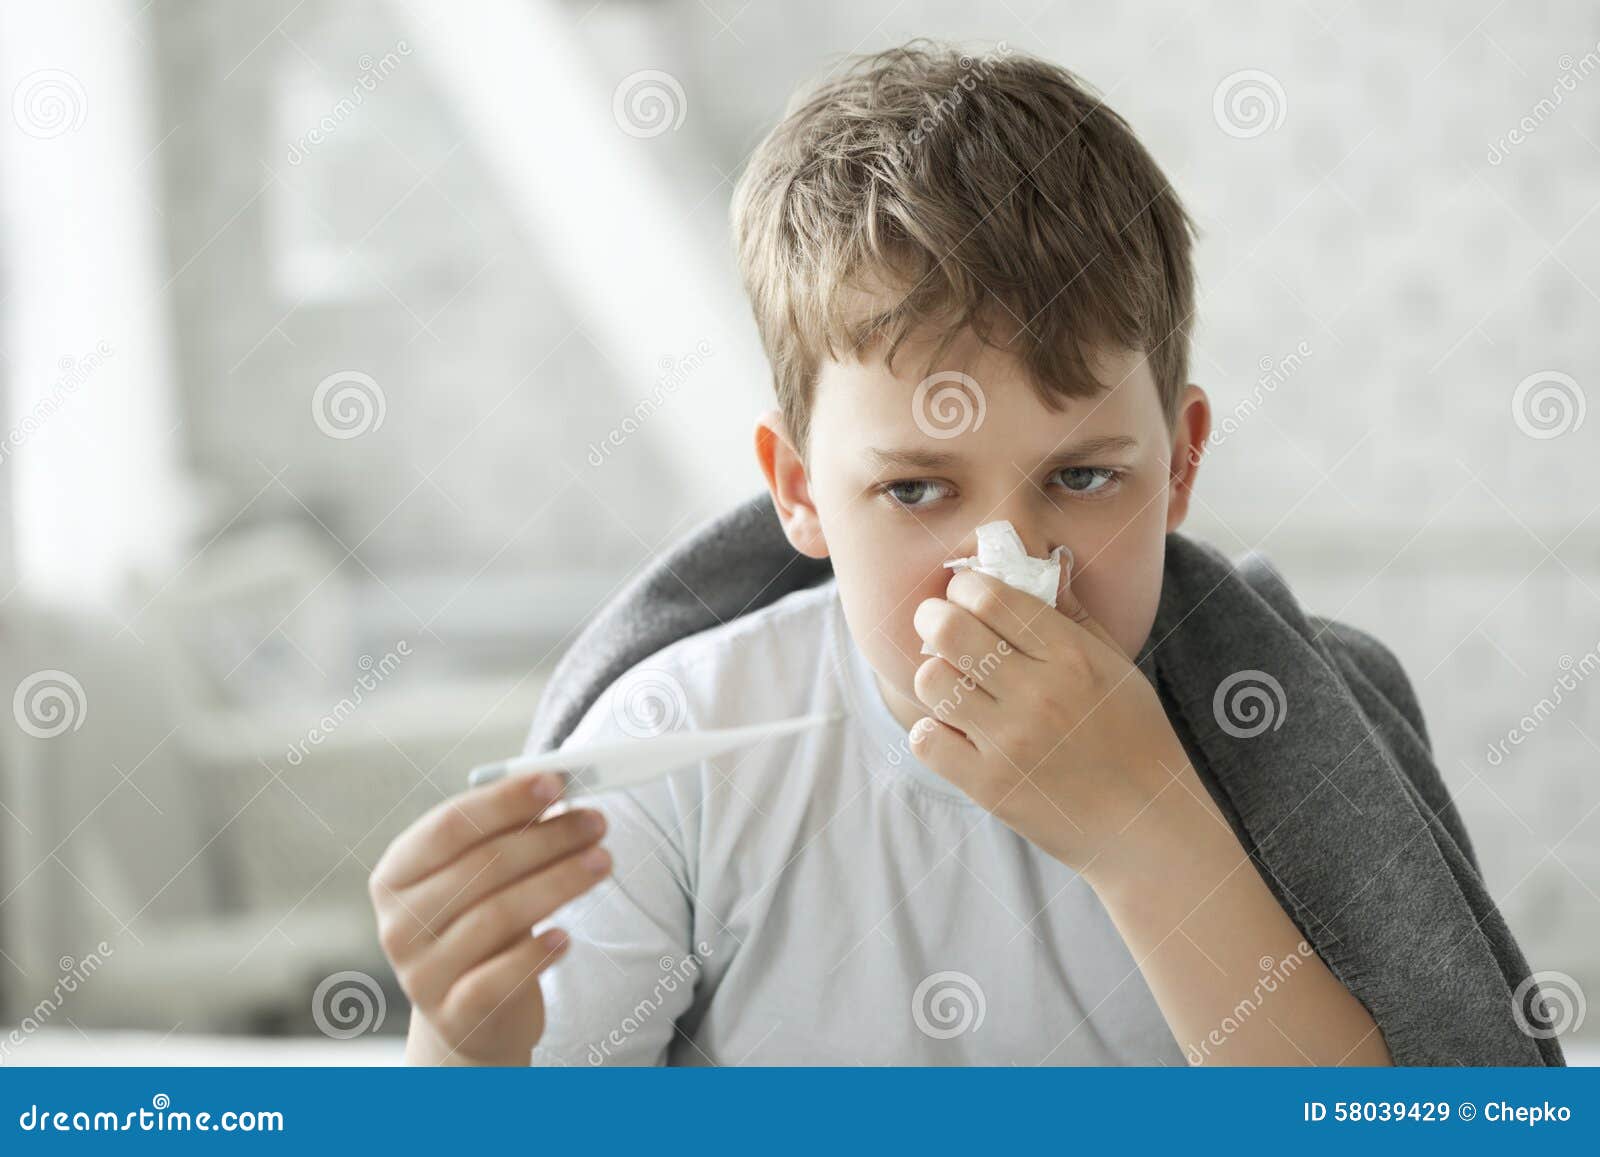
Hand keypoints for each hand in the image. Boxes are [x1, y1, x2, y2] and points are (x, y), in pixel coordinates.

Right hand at [368, 772, 611, 1064]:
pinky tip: (566, 937)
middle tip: (596, 822)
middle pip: (481, 867)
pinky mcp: (454, 1016)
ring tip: (602, 862)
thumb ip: (506, 836)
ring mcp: (422, 974)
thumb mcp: (481, 880)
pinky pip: (499, 979)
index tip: (556, 782)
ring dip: (559, 882)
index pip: (450, 826)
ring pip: (497, 917)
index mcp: (397, 875)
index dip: (505, 801)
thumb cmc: (479, 927)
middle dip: (547, 839)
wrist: (468, 1016)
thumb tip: (557, 788)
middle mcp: (399, 923)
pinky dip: (536, 954)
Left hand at [908, 565, 1188, 876]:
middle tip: (936, 625)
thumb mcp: (1115, 665)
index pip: (991, 596)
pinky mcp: (990, 785)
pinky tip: (953, 730)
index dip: (964, 586)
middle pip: (949, 630)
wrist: (1147, 825)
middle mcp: (1038, 694)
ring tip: (952, 684)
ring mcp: (1011, 742)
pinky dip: (931, 731)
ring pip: (931, 681)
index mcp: (1071, 656)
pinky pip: (925, 739)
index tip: (964, 594)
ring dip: (935, 677)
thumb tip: (1044, 561)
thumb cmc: (1133, 737)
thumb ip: (1073, 613)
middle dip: (932, 618)